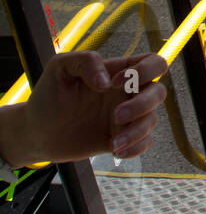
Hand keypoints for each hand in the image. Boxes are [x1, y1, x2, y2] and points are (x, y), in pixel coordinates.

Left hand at [0, 52, 167, 168]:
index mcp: (118, 71)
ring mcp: (126, 117)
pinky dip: (136, 147)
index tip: (115, 83)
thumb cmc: (49, 95)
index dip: (144, 71)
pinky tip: (116, 151)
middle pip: (159, 92)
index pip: (152, 62)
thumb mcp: (60, 67)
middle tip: (115, 116)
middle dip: (142, 105)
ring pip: (152, 120)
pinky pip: (145, 142)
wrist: (37, 131)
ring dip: (136, 131)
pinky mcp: (121, 138)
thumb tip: (106, 82)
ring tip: (113, 143)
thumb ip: (86, 61)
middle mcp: (127, 93)